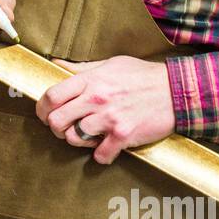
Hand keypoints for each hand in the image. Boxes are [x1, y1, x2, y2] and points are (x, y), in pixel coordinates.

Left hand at [35, 55, 175, 163]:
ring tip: (86, 135)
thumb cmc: (143, 76)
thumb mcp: (111, 64)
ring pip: (73, 138)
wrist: (177, 90)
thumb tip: (57, 64)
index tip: (44, 113)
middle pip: (56, 120)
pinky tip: (106, 147)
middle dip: (55, 127)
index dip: (41, 108)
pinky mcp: (124, 135)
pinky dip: (100, 155)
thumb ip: (82, 68)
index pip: (52, 96)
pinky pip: (100, 154)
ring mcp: (110, 118)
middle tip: (63, 127)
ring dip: (76, 140)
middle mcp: (97, 99)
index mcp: (91, 80)